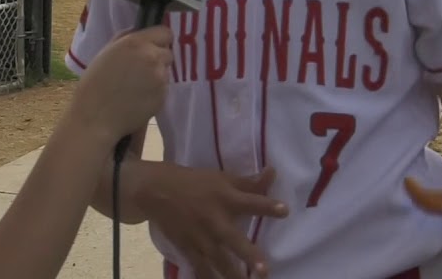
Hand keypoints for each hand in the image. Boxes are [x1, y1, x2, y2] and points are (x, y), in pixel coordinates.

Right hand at [71, 26, 173, 141]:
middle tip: (141, 69)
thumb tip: (143, 34)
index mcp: (136, 42)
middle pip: (168, 52)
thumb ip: (128, 38)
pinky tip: (139, 97)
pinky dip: (156, 91)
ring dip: (157, 75)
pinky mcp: (163, 96)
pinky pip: (164, 88)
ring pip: (166, 71)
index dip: (159, 40)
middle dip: (158, 58)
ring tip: (137, 85)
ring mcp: (160, 78)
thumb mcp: (107, 51)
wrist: (95, 116)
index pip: (165, 32)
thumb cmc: (95, 82)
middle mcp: (152, 57)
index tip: (151, 47)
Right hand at [138, 163, 288, 278]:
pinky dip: (207, 278)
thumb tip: (273, 172)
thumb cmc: (194, 183)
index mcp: (225, 198)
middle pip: (233, 239)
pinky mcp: (188, 249)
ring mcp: (200, 237)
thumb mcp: (221, 177)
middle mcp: (214, 219)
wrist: (156, 191)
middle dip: (248, 255)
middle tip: (263, 270)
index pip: (250, 201)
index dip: (267, 206)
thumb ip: (248, 182)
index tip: (285, 211)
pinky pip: (200, 268)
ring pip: (218, 260)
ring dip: (233, 275)